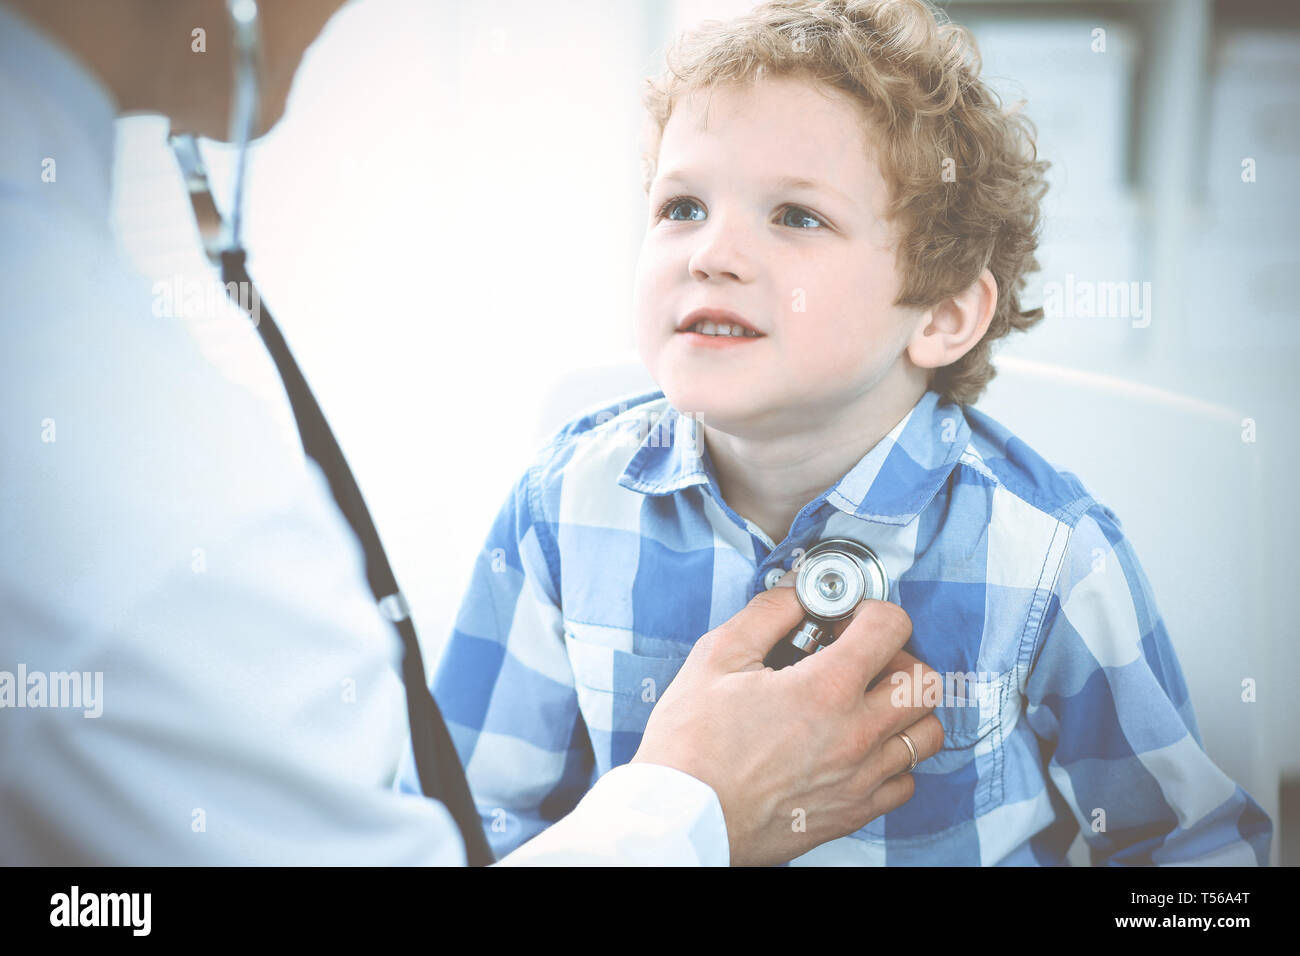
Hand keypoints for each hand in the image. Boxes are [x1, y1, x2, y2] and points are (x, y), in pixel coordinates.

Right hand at [631, 580, 942, 865]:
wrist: (682, 819)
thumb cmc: (691, 744)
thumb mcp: (718, 657)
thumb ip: (768, 613)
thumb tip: (799, 590)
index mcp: (825, 690)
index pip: (891, 627)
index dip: (870, 610)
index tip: (846, 620)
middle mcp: (855, 735)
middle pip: (924, 681)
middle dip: (898, 657)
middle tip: (861, 659)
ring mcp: (860, 778)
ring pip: (925, 733)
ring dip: (903, 708)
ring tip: (865, 703)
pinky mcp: (853, 813)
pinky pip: (905, 781)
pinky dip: (892, 759)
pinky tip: (857, 747)